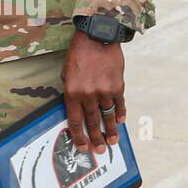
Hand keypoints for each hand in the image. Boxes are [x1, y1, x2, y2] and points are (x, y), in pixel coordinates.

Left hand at [61, 33, 125, 154]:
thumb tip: (76, 107)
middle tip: (99, 150)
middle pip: (92, 122)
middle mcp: (88, 95)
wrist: (96, 37)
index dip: (78, 136)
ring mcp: (104, 92)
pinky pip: (119, 104)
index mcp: (72, 92)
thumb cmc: (78, 54)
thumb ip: (71, 90)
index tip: (82, 147)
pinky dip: (120, 114)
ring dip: (111, 130)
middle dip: (96, 138)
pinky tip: (121, 121)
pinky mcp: (117, 87)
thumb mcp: (67, 72)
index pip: (75, 121)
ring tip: (112, 141)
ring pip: (108, 116)